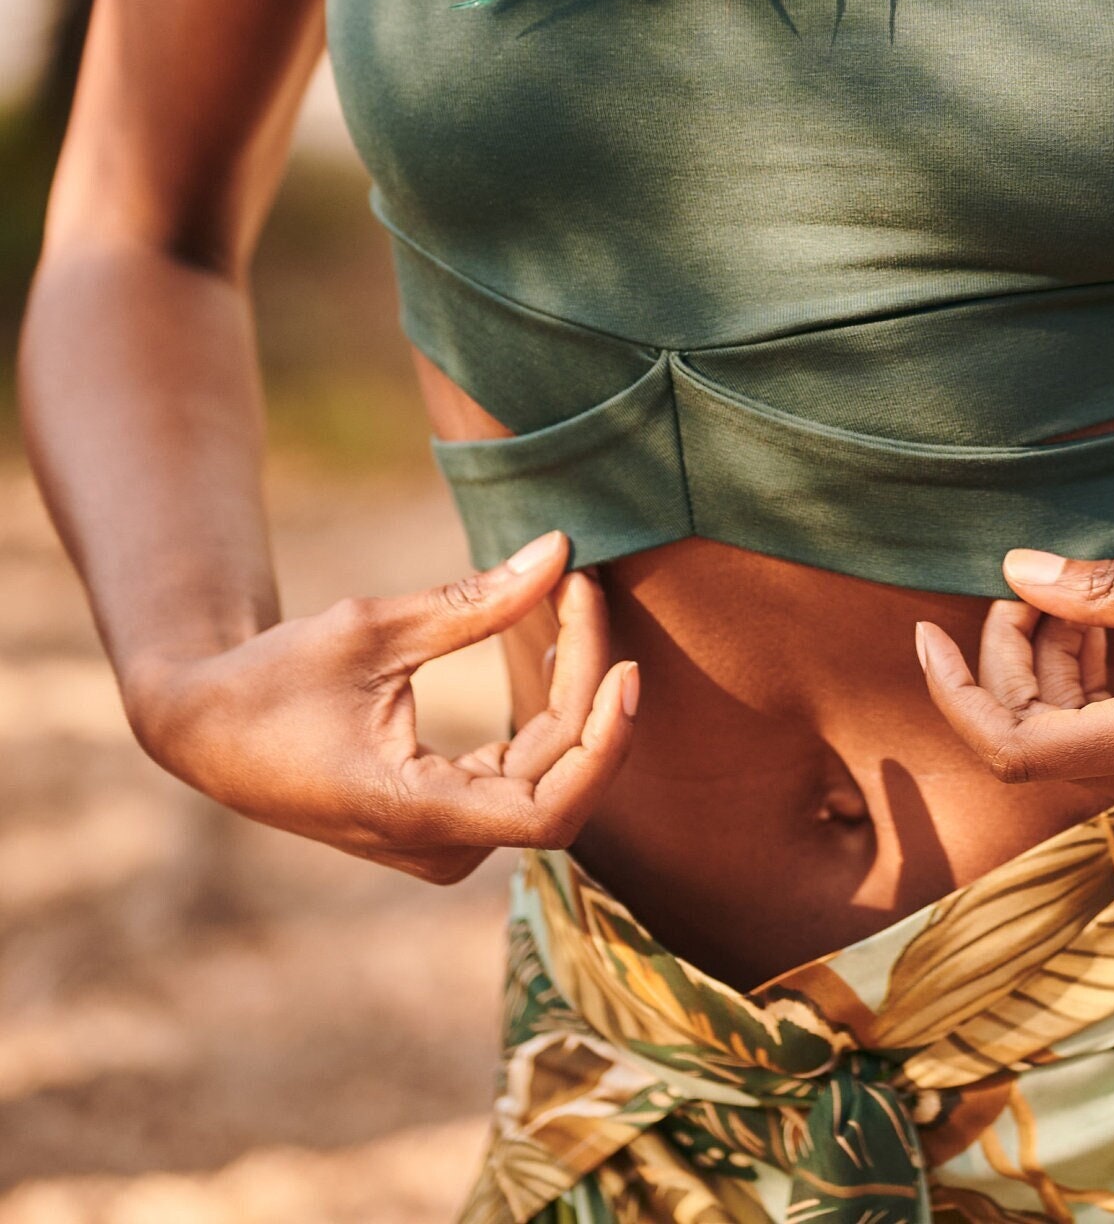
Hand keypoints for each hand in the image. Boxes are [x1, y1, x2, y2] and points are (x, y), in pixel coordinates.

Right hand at [126, 530, 637, 881]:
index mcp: (414, 815)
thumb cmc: (275, 679)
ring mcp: (441, 841)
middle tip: (586, 586)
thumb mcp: (373, 630)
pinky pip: (522, 776)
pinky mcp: (442, 818)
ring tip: (578, 602)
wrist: (205, 729)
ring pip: (547, 780)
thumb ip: (473, 601)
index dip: (605, 743)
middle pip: (558, 781)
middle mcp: (437, 846)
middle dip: (590, 687)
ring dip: (576, 699)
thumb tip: (561, 549)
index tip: (626, 663)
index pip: (552, 811)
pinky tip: (561, 650)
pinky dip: (550, 716)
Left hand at [915, 533, 1113, 831]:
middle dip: (1009, 666)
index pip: (1011, 747)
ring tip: (1070, 599)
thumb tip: (1016, 572)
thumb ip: (1103, 589)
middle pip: (1041, 745)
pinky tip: (1112, 633)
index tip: (924, 630)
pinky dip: (1100, 695)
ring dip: (1056, 678)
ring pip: (1083, 748)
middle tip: (1022, 587)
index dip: (953, 693)